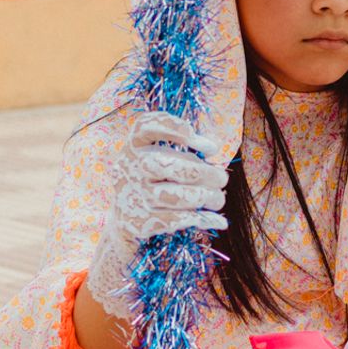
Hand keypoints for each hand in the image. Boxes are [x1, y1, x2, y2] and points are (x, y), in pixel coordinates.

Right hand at [86, 111, 226, 312]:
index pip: (145, 125)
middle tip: (222, 178)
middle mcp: (126, 167)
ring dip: (204, 197)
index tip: (209, 147)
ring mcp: (129, 196)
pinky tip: (218, 220)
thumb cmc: (154, 182)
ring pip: (172, 196)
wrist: (125, 222)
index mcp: (133, 145)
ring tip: (219, 199)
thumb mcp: (160, 159)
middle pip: (165, 164)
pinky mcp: (136, 223)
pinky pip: (174, 221)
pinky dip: (201, 219)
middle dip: (202, 172)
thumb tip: (210, 148)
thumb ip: (184, 150)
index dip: (176, 128)